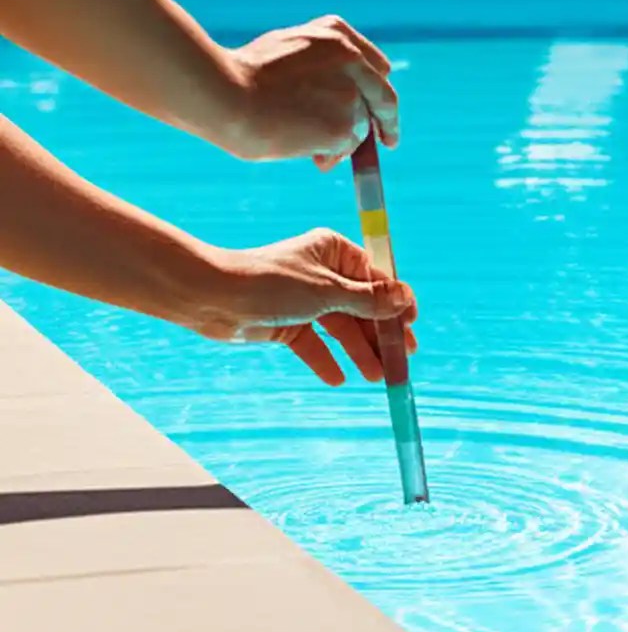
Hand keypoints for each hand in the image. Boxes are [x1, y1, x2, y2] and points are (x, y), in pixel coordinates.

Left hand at [200, 228, 417, 385]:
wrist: (213, 298)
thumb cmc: (271, 283)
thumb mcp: (328, 292)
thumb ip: (369, 300)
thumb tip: (405, 299)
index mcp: (335, 252)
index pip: (376, 279)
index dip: (395, 304)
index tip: (411, 327)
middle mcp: (323, 274)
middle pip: (361, 308)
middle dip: (379, 335)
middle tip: (400, 361)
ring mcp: (305, 300)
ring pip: (341, 328)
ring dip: (358, 352)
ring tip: (374, 377)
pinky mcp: (288, 323)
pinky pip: (315, 344)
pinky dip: (326, 360)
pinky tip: (338, 379)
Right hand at [223, 15, 398, 170]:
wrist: (227, 96)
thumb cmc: (244, 77)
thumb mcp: (288, 51)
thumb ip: (320, 66)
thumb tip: (339, 102)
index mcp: (336, 34)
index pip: (376, 66)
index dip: (380, 90)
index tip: (383, 107)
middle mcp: (352, 59)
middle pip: (383, 97)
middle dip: (387, 122)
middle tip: (387, 141)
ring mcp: (351, 93)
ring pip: (360, 127)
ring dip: (340, 142)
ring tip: (309, 148)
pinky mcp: (347, 125)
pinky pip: (347, 148)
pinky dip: (331, 156)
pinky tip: (309, 155)